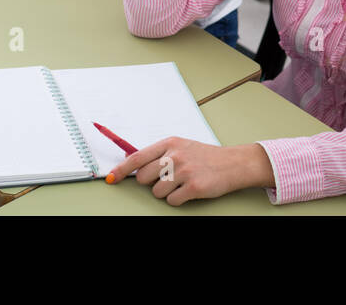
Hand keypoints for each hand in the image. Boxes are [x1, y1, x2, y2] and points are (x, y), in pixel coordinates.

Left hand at [105, 137, 273, 205]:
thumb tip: (133, 166)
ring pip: (157, 192)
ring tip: (182, 183)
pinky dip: (178, 200)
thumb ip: (159, 154)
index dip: (121, 170)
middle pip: (144, 178)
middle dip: (152, 182)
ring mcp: (184, 171)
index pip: (137, 157)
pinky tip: (189, 191)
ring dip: (167, 192)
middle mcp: (175, 156)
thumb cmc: (205, 156)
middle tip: (168, 178)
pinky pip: (172, 201)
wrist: (233, 163)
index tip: (111, 179)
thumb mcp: (181, 146)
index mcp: (169, 144)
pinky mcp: (194, 187)